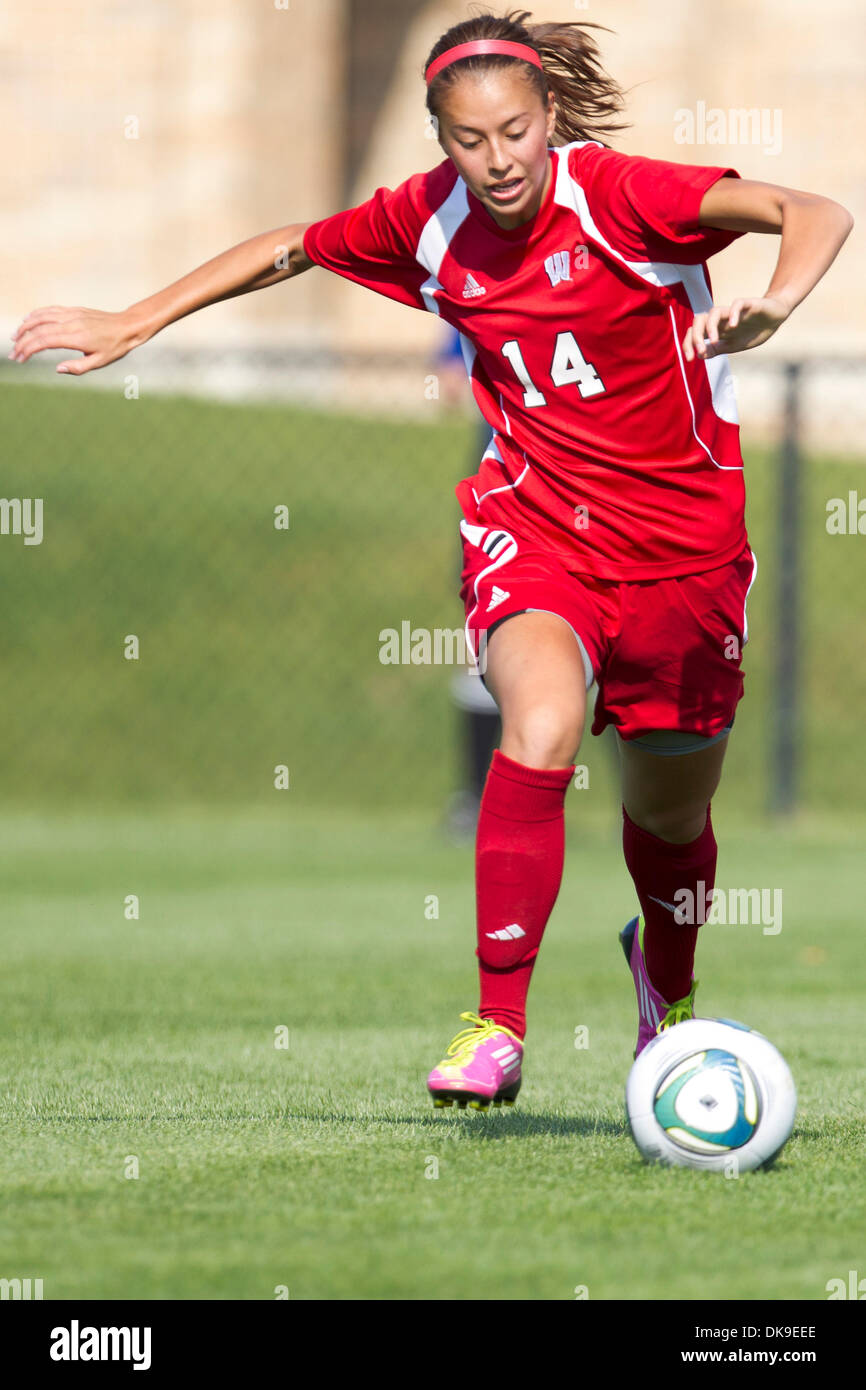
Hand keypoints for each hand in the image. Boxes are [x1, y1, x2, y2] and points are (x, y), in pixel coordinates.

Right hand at [8, 306, 143, 374]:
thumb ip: (78, 367)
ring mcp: (72, 314)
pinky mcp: (74, 310)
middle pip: (39, 330)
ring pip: (42, 317)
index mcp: (76, 338)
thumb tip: (58, 369)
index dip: (29, 349)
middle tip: (14, 354)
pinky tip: (28, 321)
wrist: (128, 326)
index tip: (20, 358)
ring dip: (26, 327)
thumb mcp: (100, 362)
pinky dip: (36, 315)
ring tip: (15, 337)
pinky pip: (50, 310)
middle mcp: (71, 323)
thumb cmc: (115, 346)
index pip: (44, 341)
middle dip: (23, 341)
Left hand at [682, 295, 790, 360]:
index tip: (690, 359)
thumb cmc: (753, 331)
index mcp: (716, 329)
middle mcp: (722, 319)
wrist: (775, 318)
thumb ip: (717, 350)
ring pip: (714, 311)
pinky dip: (733, 314)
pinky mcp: (748, 304)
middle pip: (699, 319)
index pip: (694, 332)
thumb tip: (699, 355)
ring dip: (710, 327)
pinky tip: (734, 326)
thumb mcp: (733, 346)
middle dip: (695, 336)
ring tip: (715, 341)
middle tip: (700, 351)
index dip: (687, 344)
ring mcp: (733, 311)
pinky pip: (737, 304)